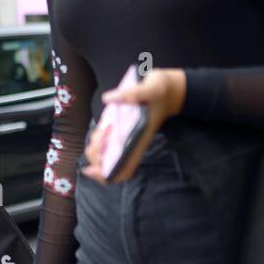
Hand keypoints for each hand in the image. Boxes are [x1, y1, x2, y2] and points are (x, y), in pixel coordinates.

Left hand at [81, 68, 185, 184]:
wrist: (171, 90)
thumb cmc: (163, 92)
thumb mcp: (153, 88)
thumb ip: (134, 93)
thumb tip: (109, 98)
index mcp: (139, 142)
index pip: (123, 170)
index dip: (105, 175)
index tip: (92, 168)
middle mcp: (131, 143)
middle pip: (107, 162)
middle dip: (96, 154)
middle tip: (102, 136)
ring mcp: (126, 137)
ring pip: (104, 151)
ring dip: (96, 143)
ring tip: (106, 126)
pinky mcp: (122, 128)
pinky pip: (106, 138)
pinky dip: (100, 135)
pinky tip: (105, 123)